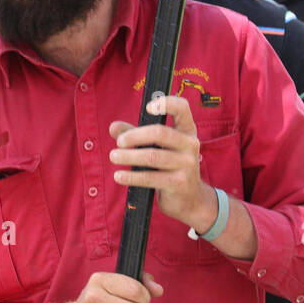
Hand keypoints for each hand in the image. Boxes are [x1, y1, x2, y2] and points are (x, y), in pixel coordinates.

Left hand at [109, 95, 213, 230]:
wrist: (190, 199)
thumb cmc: (169, 167)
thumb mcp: (156, 147)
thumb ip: (135, 135)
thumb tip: (113, 127)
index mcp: (187, 130)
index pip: (182, 108)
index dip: (166, 103)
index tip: (148, 107)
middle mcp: (190, 144)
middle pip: (160, 133)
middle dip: (135, 136)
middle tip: (119, 142)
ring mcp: (187, 164)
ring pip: (152, 156)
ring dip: (129, 156)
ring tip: (113, 157)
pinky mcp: (179, 183)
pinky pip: (150, 177)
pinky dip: (131, 176)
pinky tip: (119, 176)